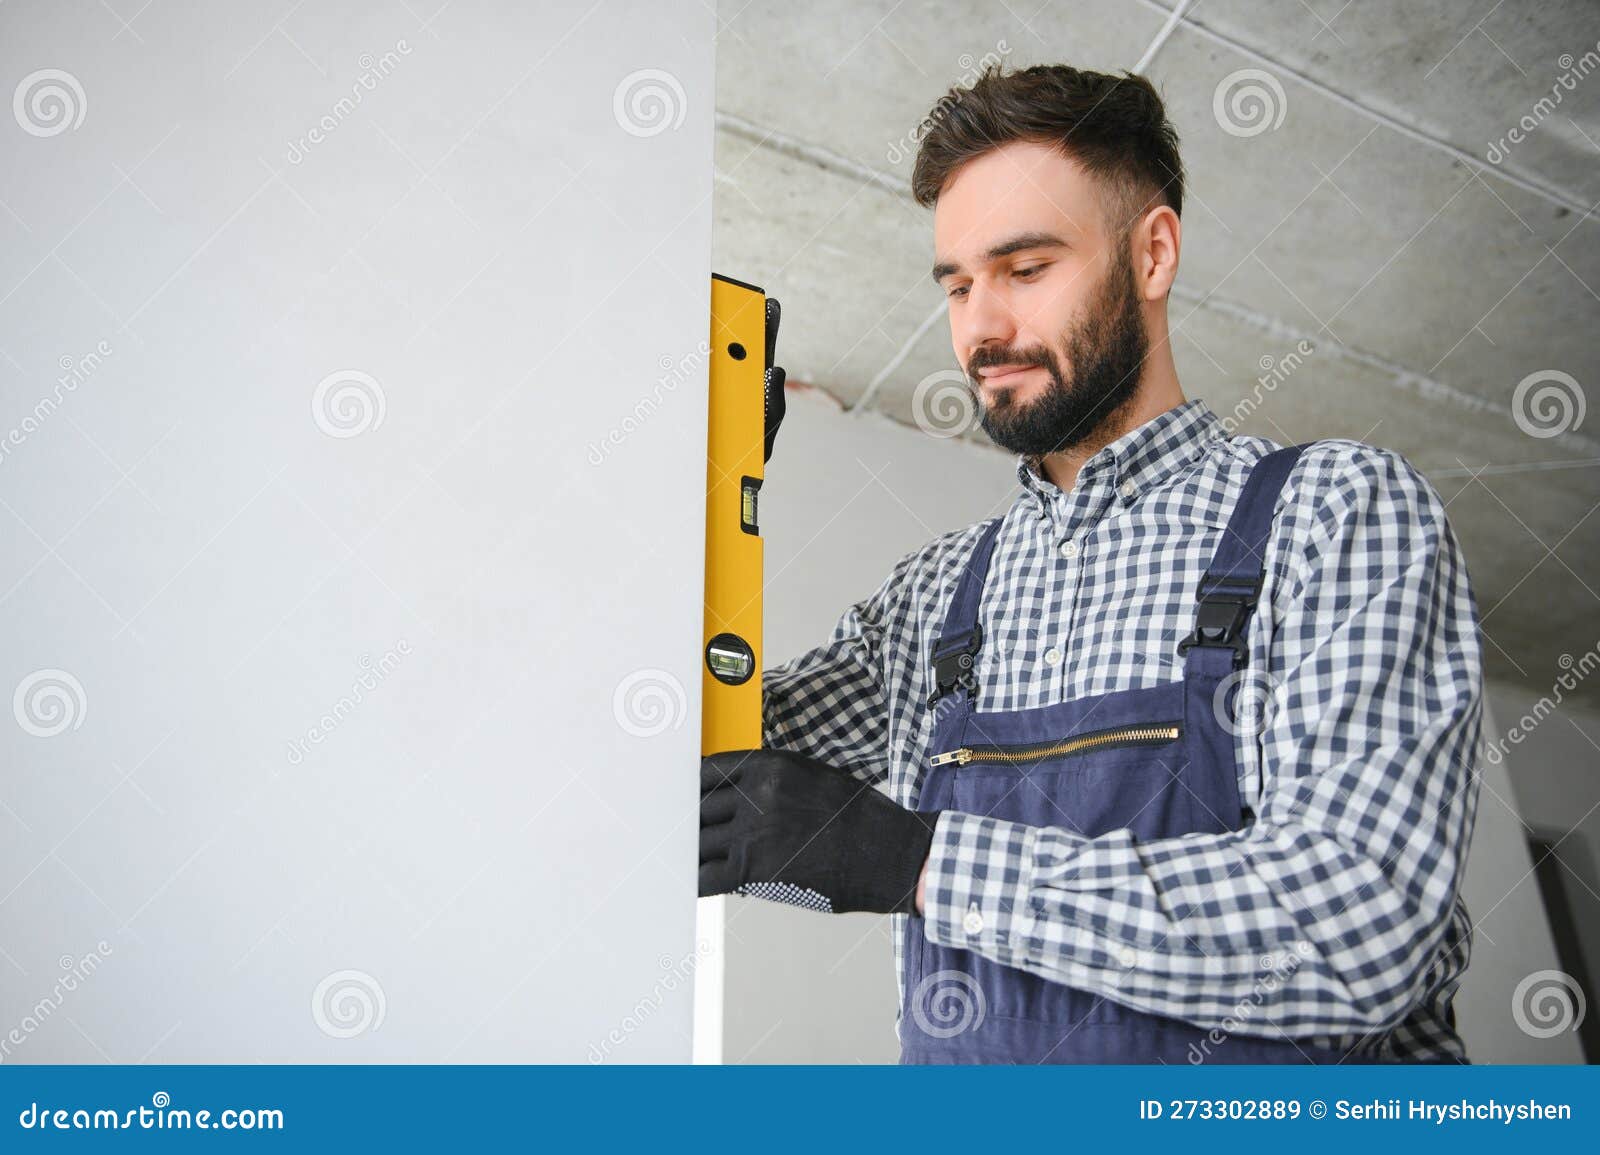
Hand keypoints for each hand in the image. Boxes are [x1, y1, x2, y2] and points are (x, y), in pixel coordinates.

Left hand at [699, 747, 939, 914]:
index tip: (686, 797)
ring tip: (684, 860)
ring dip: (692, 852)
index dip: (693, 788)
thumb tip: (742, 793)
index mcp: (770, 766)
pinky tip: (691, 883)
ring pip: (698, 841)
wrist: (888, 853)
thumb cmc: (860, 818)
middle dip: (691, 822)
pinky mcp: (752, 869)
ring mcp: (751, 832)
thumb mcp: (813, 777)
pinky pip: (705, 876)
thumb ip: (773, 782)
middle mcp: (755, 794)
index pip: (710, 770)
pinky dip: (695, 881)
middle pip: (700, 807)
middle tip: (679, 832)